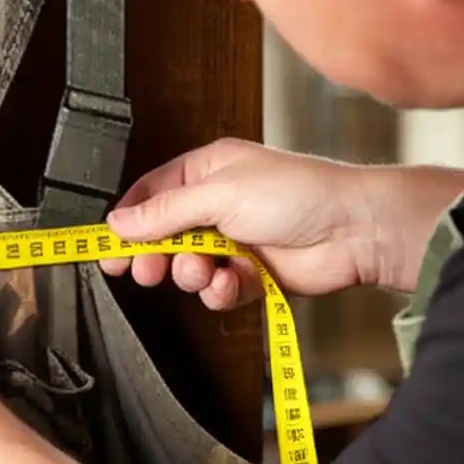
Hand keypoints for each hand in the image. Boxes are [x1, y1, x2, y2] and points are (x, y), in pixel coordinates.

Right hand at [101, 138, 379, 309]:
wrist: (354, 231)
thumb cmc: (300, 193)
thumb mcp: (219, 194)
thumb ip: (164, 212)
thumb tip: (119, 222)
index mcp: (205, 172)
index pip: (150, 195)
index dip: (127, 222)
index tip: (108, 248)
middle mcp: (217, 204)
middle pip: (164, 236)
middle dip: (155, 256)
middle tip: (145, 271)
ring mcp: (234, 240)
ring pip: (189, 267)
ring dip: (192, 274)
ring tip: (205, 271)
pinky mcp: (251, 273)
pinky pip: (218, 290)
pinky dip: (222, 291)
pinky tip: (233, 282)